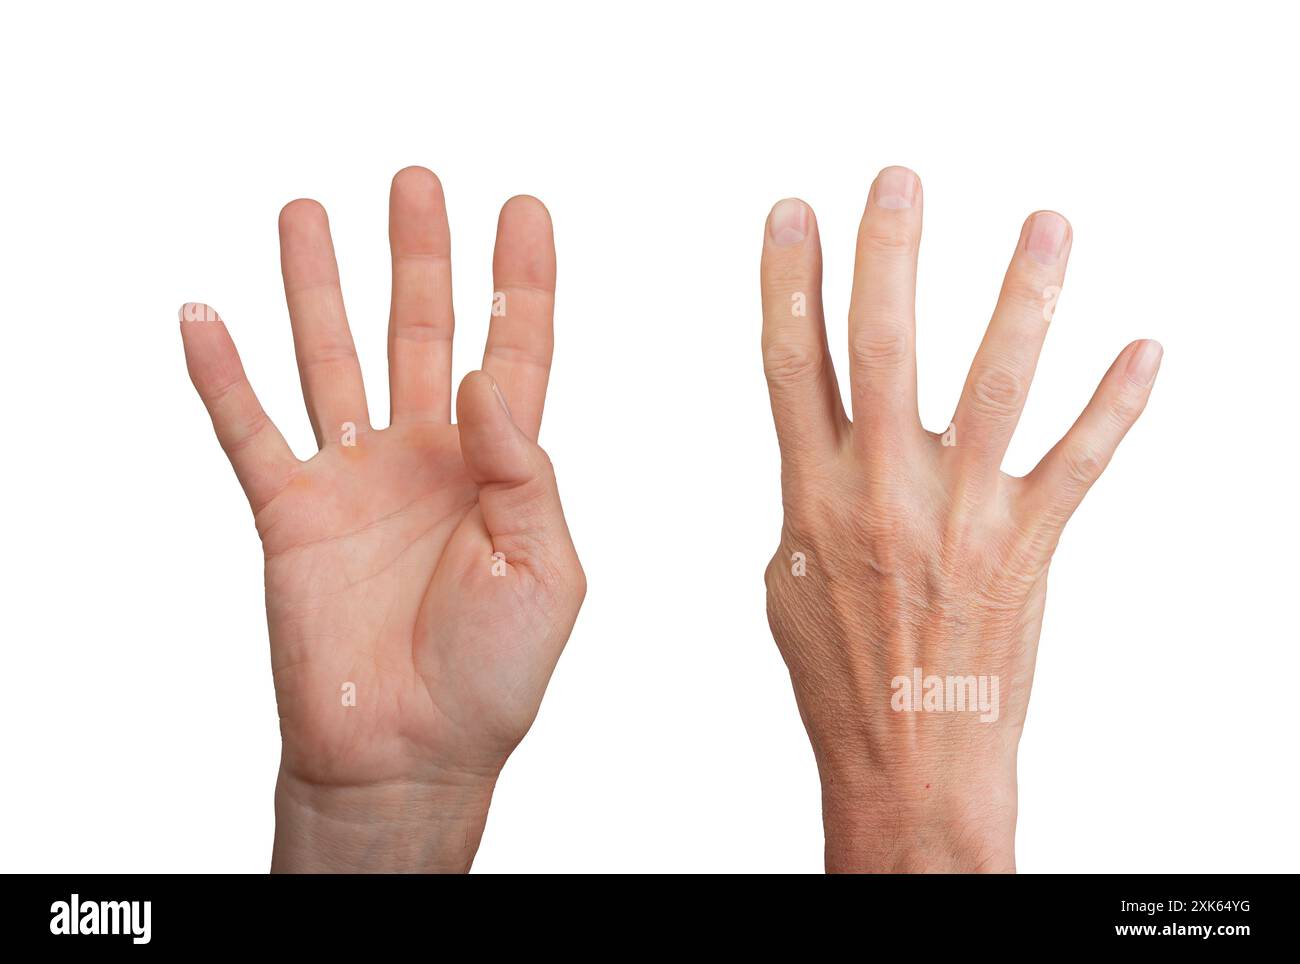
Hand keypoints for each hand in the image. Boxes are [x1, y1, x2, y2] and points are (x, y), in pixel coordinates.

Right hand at [180, 167, 584, 871]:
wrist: (410, 754)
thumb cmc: (493, 676)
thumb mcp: (548, 570)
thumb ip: (527, 471)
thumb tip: (483, 380)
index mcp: (499, 470)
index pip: (513, 352)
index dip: (520, 282)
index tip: (524, 210)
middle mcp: (426, 460)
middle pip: (421, 332)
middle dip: (421, 257)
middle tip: (417, 183)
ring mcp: (355, 481)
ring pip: (334, 359)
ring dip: (319, 287)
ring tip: (308, 211)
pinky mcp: (291, 514)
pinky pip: (249, 431)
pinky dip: (223, 376)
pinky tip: (205, 314)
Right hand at [759, 167, 1160, 871]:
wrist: (909, 758)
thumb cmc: (843, 674)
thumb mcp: (789, 577)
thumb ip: (806, 497)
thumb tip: (821, 447)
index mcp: (812, 496)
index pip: (791, 365)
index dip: (789, 281)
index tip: (791, 214)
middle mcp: (883, 493)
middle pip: (882, 349)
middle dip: (889, 254)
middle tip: (899, 180)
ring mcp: (961, 517)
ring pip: (997, 384)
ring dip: (1022, 297)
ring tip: (1044, 224)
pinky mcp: (1026, 546)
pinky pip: (1081, 462)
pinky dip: (1117, 403)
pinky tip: (1147, 349)